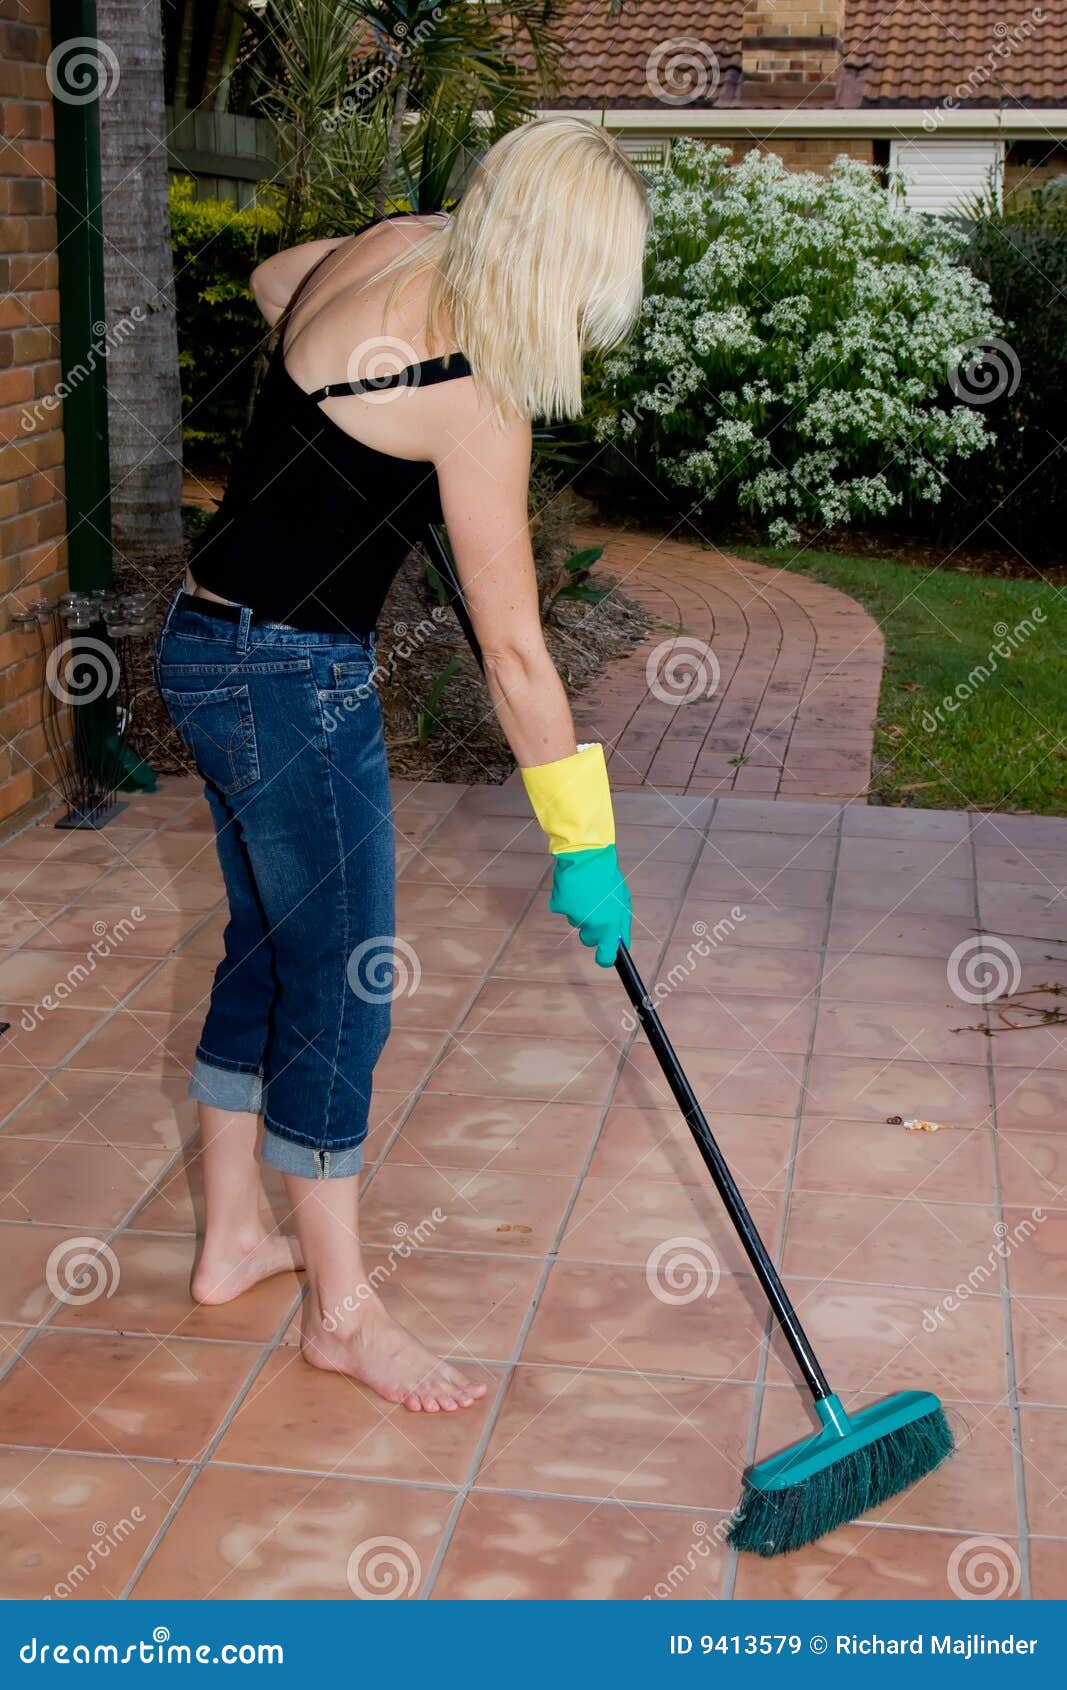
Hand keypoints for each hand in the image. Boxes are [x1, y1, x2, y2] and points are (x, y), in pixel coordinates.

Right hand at [548, 845, 631, 966]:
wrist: (587, 855)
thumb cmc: (607, 878)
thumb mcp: (623, 901)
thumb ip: (620, 924)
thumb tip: (619, 942)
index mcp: (610, 924)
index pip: (606, 955)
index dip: (604, 958)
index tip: (603, 957)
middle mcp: (592, 924)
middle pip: (588, 940)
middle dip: (591, 930)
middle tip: (595, 911)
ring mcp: (574, 916)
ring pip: (577, 922)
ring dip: (581, 911)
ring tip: (586, 892)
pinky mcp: (560, 906)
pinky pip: (564, 909)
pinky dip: (567, 901)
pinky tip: (574, 888)